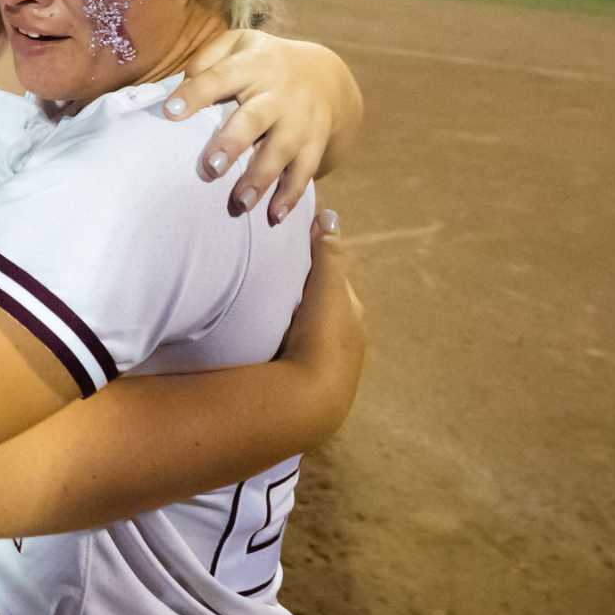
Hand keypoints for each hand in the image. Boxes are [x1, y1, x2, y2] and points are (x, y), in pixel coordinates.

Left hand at [162, 33, 362, 224]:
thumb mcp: (239, 44)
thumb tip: (181, 87)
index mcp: (253, 64)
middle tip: (210, 167)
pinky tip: (274, 217)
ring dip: (260, 178)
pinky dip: (291, 195)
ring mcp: (299, 120)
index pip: (220, 77)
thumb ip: (207, 59)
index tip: (171, 112)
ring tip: (239, 203)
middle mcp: (278, 93)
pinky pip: (305, 171)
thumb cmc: (263, 63)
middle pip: (254, 118)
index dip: (196, 93)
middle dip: (233, 143)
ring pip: (281, 150)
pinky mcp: (315, 143)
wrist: (326, 77)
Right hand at [277, 209, 364, 429]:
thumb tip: (330, 215)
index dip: (312, 268)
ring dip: (291, 327)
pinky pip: (295, 357)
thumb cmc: (321, 337)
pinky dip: (284, 349)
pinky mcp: (309, 386)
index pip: (333, 282)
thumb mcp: (327, 287)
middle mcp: (348, 342)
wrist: (311, 398)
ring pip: (308, 335)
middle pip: (321, 309)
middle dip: (301, 299)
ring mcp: (329, 367)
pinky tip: (265, 349)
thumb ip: (328, 253)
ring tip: (262, 318)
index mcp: (352, 315)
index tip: (288, 257)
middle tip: (270, 287)